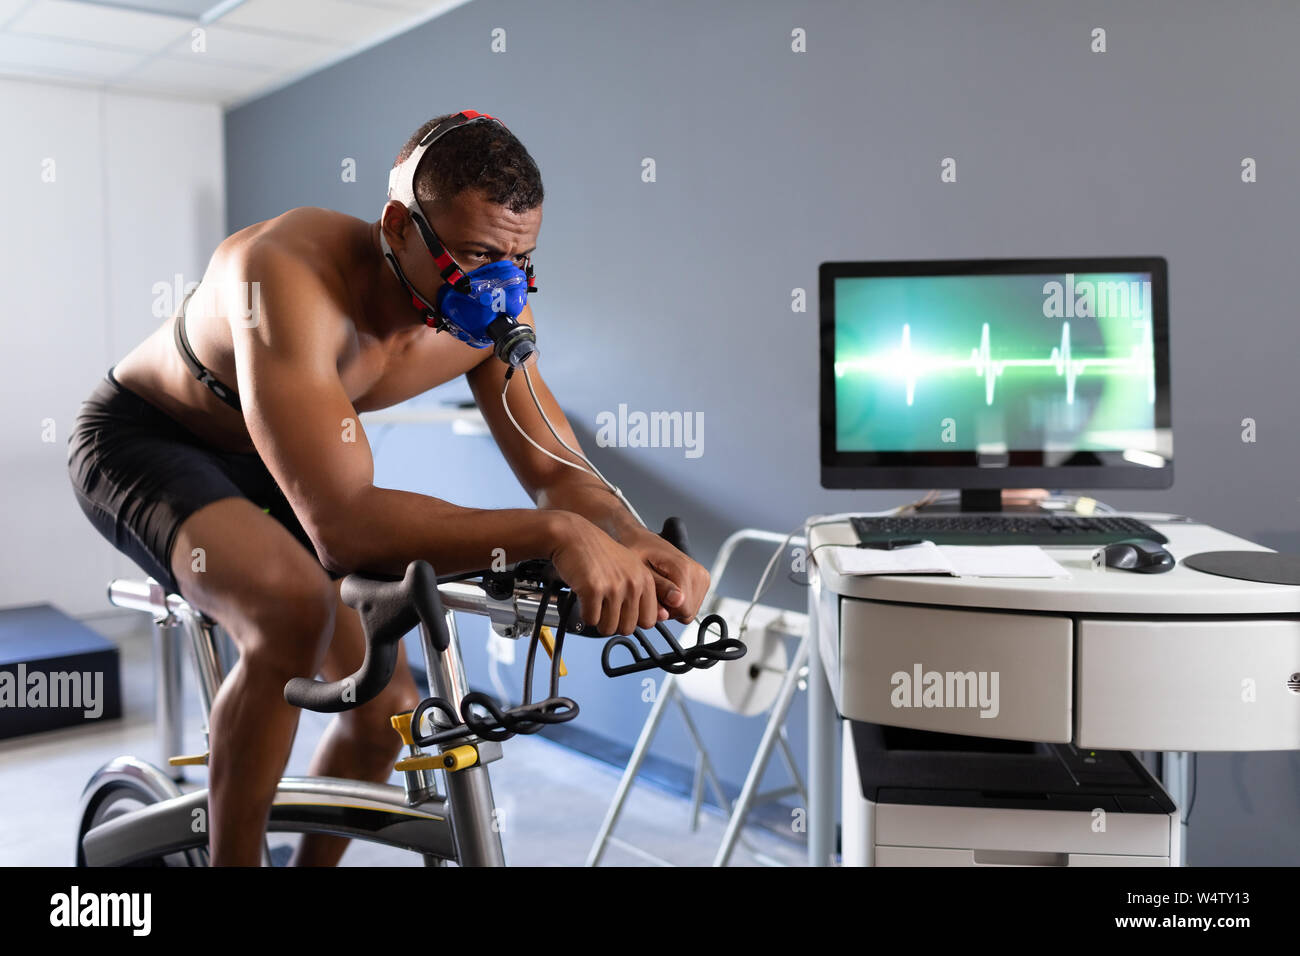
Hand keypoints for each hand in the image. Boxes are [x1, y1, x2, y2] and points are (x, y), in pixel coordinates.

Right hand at [548, 513, 660, 635]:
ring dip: (597, 619)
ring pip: (608, 627)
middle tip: (603, 607)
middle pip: (627, 628)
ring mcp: (614, 587)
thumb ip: (640, 592)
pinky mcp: (593, 589)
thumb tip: (647, 622)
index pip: (649, 621)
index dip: (631, 620)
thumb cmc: (598, 553)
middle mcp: (633, 583)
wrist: (573, 536)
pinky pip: (591, 620)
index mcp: (645, 579)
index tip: (622, 613)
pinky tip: (584, 597)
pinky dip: (584, 613)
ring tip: (594, 601)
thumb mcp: (629, 568)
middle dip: (612, 623)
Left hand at [619, 525, 709, 624]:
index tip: (652, 597)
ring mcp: (702, 577)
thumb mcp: (641, 571)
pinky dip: (678, 602)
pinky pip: (691, 605)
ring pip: (690, 611)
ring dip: (673, 607)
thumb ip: (659, 588)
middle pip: (688, 613)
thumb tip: (678, 601)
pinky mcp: (702, 581)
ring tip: (660, 589)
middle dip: (669, 610)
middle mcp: (698, 573)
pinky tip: (667, 589)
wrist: (642, 540)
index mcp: (684, 569)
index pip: (684, 610)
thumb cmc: (637, 552)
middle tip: (654, 593)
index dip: (664, 610)